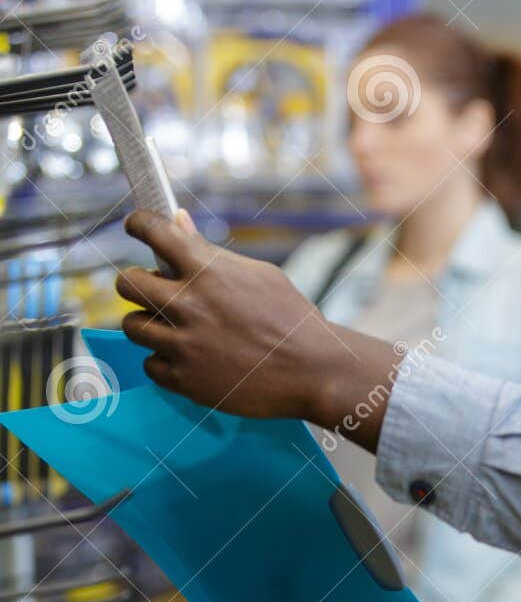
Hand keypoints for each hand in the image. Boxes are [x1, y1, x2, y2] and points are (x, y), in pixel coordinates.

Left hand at [116, 210, 396, 439]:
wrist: (313, 371)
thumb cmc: (292, 320)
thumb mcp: (259, 275)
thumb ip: (212, 253)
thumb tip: (178, 221)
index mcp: (208, 270)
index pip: (153, 231)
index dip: (138, 224)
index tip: (134, 226)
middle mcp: (188, 304)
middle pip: (126, 283)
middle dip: (133, 282)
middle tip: (150, 288)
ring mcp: (184, 344)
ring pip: (132, 326)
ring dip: (148, 323)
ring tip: (173, 328)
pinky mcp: (185, 380)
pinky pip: (150, 364)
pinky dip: (164, 360)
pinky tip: (187, 357)